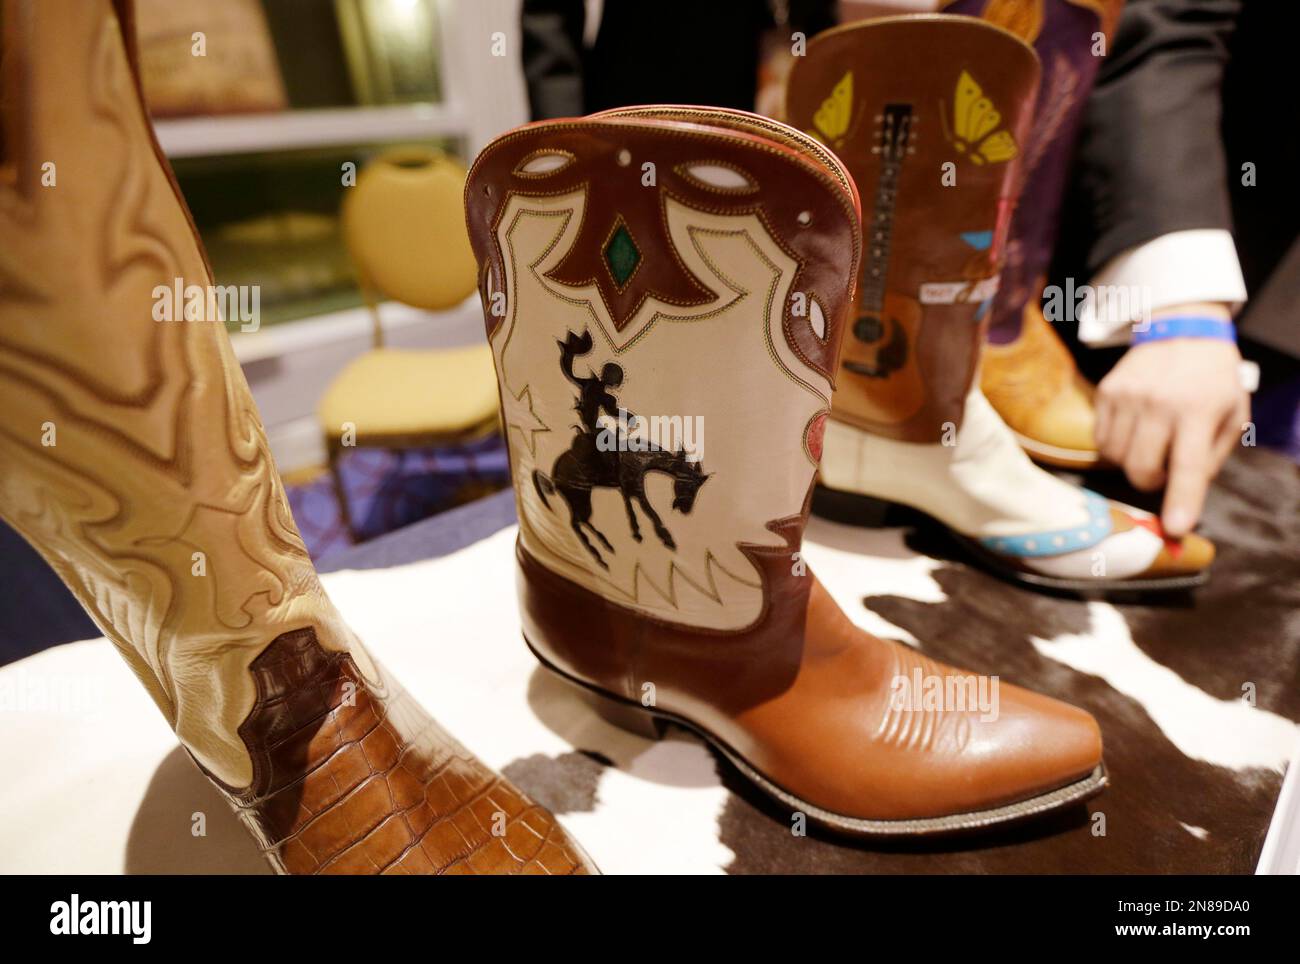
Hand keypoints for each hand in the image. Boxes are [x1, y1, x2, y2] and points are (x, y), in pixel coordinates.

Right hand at [1096, 309, 1248, 536]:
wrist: (1182, 331)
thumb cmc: (1213, 381)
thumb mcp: (1233, 416)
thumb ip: (1210, 458)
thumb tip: (1183, 497)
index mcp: (1197, 410)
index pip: (1187, 465)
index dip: (1181, 500)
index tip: (1174, 528)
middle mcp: (1158, 403)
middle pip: (1140, 469)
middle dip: (1150, 482)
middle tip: (1163, 471)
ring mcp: (1126, 397)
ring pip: (1115, 458)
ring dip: (1131, 463)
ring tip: (1148, 445)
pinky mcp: (1105, 393)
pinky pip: (1100, 439)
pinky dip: (1115, 446)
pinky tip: (1132, 431)